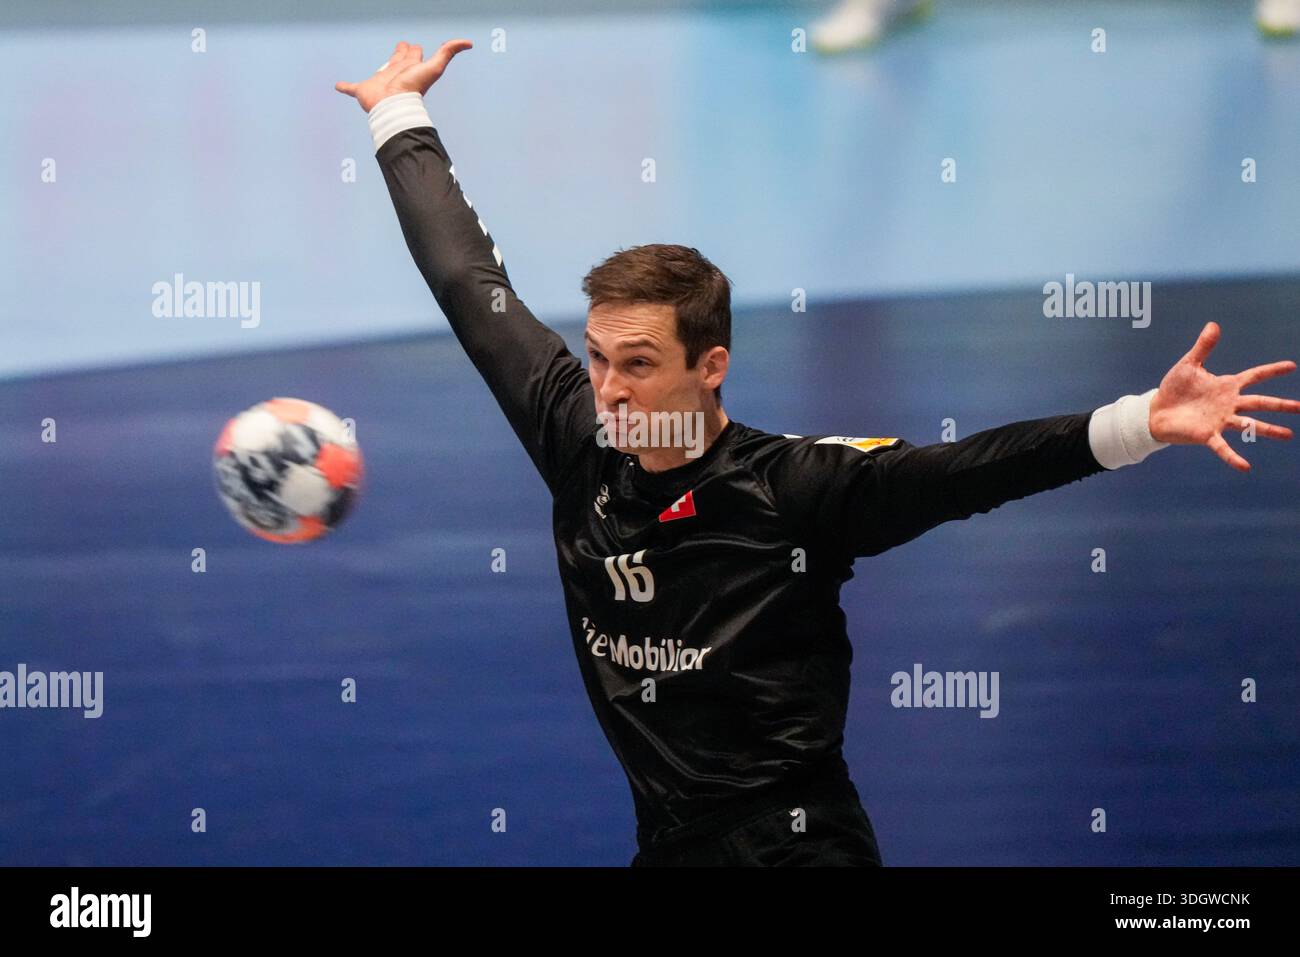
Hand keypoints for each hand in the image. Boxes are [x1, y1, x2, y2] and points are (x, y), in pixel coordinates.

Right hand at [335, 39, 471, 112]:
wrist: (393, 106)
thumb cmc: (412, 88)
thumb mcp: (434, 66)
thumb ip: (449, 52)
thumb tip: (469, 43)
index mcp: (408, 68)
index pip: (412, 54)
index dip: (414, 50)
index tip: (414, 46)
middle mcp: (394, 74)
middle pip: (398, 60)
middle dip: (400, 54)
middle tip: (401, 47)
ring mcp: (379, 83)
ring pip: (378, 73)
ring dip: (378, 72)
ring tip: (377, 72)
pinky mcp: (363, 90)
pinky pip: (351, 88)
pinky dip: (344, 87)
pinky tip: (338, 86)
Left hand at [1148, 321, 1298, 471]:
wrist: (1156, 411)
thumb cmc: (1174, 389)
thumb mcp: (1188, 365)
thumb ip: (1203, 347)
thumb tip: (1214, 324)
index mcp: (1226, 386)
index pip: (1254, 376)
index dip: (1272, 371)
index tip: (1291, 366)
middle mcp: (1228, 404)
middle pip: (1260, 402)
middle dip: (1281, 405)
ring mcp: (1219, 420)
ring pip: (1249, 424)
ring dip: (1268, 430)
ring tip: (1288, 435)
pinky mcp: (1206, 435)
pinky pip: (1223, 447)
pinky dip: (1233, 457)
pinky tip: (1246, 467)